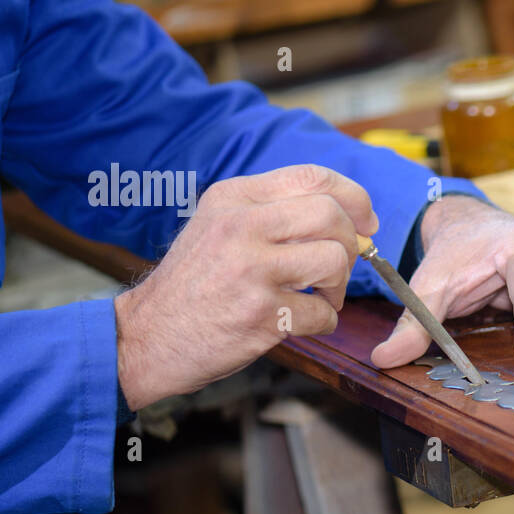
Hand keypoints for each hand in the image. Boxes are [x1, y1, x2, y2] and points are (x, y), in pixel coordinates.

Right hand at [114, 165, 376, 410]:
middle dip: (351, 244)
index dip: (354, 198)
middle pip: (332, 217)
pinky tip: (302, 322)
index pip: (312, 177)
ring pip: (334, 261)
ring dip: (340, 285)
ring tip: (322, 297)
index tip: (367, 221)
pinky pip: (323, 312)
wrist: (146, 336)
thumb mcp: (217, 225)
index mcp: (234, 199)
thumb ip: (271, 211)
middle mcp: (241, 227)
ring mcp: (251, 272)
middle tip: (339, 268)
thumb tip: (346, 213)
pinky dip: (324, 321)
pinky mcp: (261, 315)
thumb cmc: (193, 284)